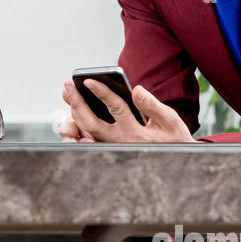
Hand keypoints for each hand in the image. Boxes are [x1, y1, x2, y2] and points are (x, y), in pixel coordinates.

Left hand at [60, 80, 194, 143]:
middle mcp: (120, 142)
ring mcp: (111, 148)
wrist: (172, 161)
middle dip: (77, 103)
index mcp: (136, 133)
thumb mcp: (170, 121)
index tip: (88, 80)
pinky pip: (86, 140)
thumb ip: (152, 105)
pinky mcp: (107, 150)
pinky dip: (76, 127)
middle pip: (92, 123)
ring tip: (67, 94)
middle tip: (68, 85)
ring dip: (73, 114)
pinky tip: (70, 112)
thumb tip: (136, 89)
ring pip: (86, 133)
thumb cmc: (172, 138)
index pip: (116, 108)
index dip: (102, 93)